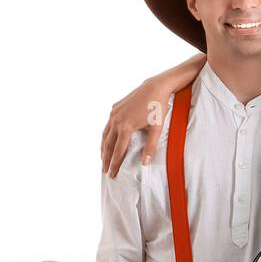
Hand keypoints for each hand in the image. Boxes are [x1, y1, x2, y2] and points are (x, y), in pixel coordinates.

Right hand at [100, 55, 204, 176]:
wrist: (155, 87)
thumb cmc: (158, 108)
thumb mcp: (156, 129)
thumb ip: (150, 147)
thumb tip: (145, 163)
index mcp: (126, 127)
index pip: (118, 151)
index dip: (114, 164)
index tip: (112, 175)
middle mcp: (116, 121)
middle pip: (108, 145)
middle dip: (106, 159)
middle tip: (104, 171)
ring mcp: (114, 113)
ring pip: (105, 134)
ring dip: (103, 148)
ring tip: (103, 159)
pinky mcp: (115, 107)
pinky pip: (107, 125)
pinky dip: (106, 135)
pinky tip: (107, 140)